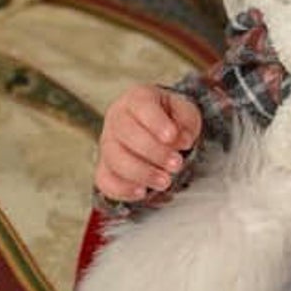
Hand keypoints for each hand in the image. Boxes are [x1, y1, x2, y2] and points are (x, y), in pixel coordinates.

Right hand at [94, 84, 200, 199]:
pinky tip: (142, 192)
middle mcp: (116, 118)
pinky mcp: (104, 166)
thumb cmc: (171, 117)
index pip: (142, 106)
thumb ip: (186, 121)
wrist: (157, 127)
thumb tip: (182, 140)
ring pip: (114, 159)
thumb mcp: (185, 111)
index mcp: (137, 98)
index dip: (156, 123)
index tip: (172, 137)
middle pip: (126, 134)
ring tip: (166, 181)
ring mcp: (107, 143)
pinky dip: (121, 189)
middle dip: (153, 152)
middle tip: (177, 164)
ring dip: (141, 173)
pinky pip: (104, 180)